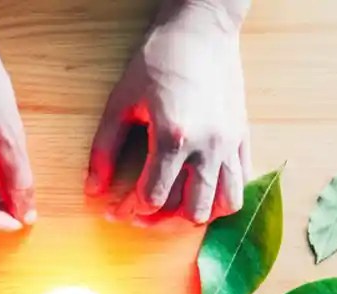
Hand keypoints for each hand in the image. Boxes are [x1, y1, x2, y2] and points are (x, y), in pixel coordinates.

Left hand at [86, 0, 251, 224]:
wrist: (201, 29)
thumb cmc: (158, 59)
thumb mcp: (121, 101)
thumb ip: (104, 149)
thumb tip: (92, 190)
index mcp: (173, 137)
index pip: (153, 196)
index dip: (128, 210)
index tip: (114, 210)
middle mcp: (207, 146)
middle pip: (190, 210)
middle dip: (161, 222)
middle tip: (141, 216)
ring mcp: (230, 143)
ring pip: (223, 204)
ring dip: (196, 215)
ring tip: (174, 209)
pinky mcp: (243, 137)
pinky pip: (242, 183)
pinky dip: (223, 198)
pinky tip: (201, 192)